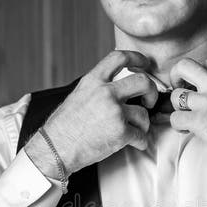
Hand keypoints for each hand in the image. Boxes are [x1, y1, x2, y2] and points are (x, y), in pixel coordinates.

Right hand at [26, 50, 157, 176]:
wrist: (55, 148)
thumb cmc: (64, 126)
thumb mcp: (78, 95)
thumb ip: (98, 87)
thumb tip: (118, 86)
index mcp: (93, 81)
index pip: (119, 58)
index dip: (137, 58)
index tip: (145, 64)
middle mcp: (105, 93)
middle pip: (143, 82)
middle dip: (151, 92)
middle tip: (148, 101)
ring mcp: (114, 112)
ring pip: (144, 113)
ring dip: (143, 124)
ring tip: (133, 130)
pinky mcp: (120, 133)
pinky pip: (142, 136)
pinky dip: (140, 142)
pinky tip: (134, 143)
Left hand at [168, 57, 206, 176]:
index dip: (200, 73)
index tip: (199, 84)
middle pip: (184, 66)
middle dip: (176, 76)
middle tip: (180, 89)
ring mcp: (206, 102)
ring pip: (175, 96)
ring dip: (178, 107)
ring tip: (187, 116)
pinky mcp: (198, 121)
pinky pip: (175, 118)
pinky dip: (178, 125)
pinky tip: (187, 129)